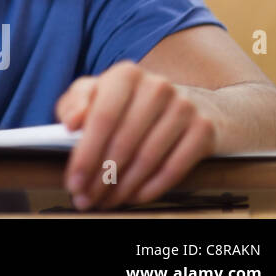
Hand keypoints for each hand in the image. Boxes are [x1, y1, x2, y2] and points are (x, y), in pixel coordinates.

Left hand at [55, 60, 217, 209]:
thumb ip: (76, 102)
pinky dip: (151, 188)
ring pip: (147, 159)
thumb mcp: (98, 93)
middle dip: (101, 178)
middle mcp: (157, 86)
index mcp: (125, 74)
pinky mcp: (204, 129)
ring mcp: (184, 107)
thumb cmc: (131, 103)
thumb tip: (71, 122)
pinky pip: (174, 168)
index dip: (85, 154)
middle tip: (86, 198)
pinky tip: (134, 196)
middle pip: (123, 142)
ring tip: (107, 200)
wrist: (191, 104)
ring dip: (123, 187)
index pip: (102, 118)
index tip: (73, 181)